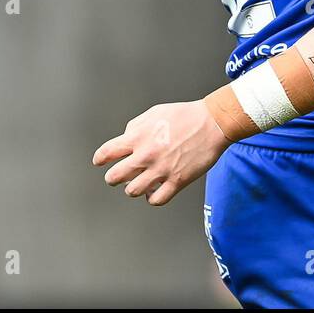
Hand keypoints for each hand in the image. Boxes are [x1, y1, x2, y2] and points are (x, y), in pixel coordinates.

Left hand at [92, 100, 230, 205]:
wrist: (213, 122)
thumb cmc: (186, 115)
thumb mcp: (155, 112)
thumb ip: (136, 126)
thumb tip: (125, 139)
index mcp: (138, 137)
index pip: (106, 153)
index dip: (100, 159)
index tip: (101, 162)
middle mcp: (146, 155)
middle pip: (115, 177)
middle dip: (113, 177)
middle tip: (117, 177)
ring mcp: (161, 170)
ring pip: (132, 191)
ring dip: (133, 188)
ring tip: (138, 184)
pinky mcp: (177, 180)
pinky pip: (156, 200)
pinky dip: (152, 198)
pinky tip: (154, 191)